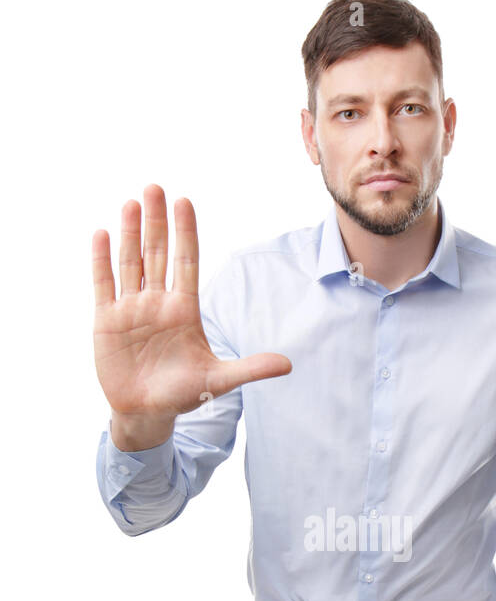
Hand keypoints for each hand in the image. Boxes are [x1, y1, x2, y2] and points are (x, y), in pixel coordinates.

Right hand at [92, 184, 291, 437]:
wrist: (147, 413)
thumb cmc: (183, 394)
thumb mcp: (218, 380)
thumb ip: (250, 369)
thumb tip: (289, 365)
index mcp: (184, 310)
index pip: (186, 263)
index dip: (185, 233)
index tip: (185, 202)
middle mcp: (158, 303)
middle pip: (158, 254)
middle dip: (157, 222)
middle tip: (155, 188)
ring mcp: (131, 309)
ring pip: (131, 262)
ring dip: (130, 233)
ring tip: (132, 202)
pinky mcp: (107, 321)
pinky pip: (104, 284)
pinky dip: (102, 260)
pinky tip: (102, 234)